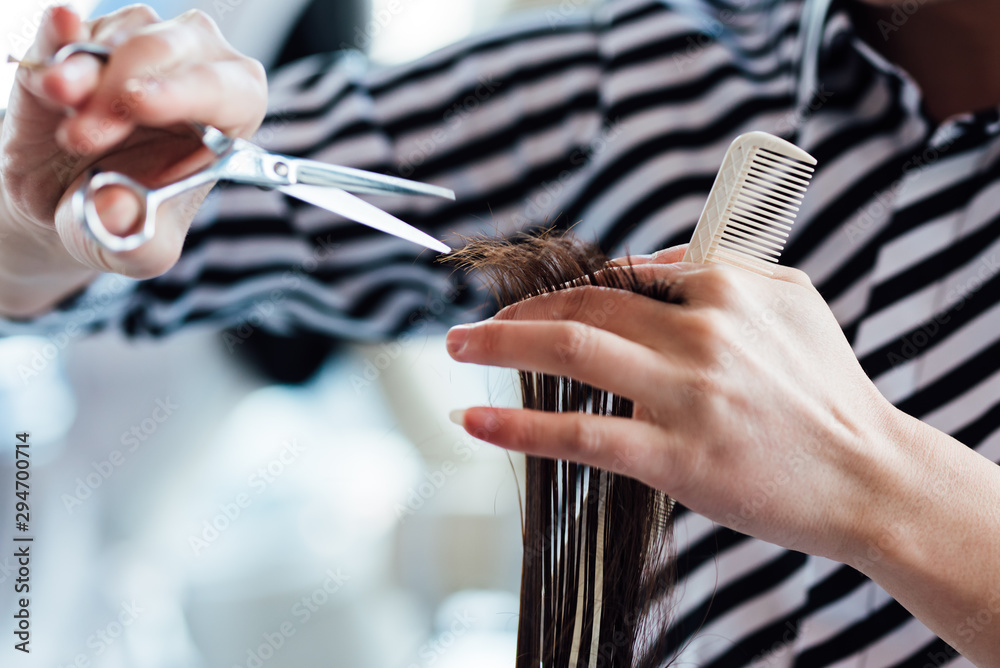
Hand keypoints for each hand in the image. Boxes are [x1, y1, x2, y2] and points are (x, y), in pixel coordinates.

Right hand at [0, 5, 266, 314]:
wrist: (64, 204)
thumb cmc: (123, 217)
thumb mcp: (136, 249)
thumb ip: (136, 236)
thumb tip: (115, 208)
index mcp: (230, 117)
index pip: (231, 87)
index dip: (188, 90)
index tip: (140, 106)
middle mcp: (193, 70)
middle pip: (172, 49)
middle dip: (123, 90)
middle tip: (84, 139)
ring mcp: (139, 47)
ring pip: (123, 35)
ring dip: (86, 77)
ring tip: (66, 131)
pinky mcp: (82, 41)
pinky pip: (72, 28)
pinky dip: (58, 40)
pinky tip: (52, 68)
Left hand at [445, 246, 920, 562]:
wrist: (868, 474)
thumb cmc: (828, 388)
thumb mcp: (792, 297)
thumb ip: (723, 265)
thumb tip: (654, 259)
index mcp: (722, 286)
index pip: (618, 276)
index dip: (560, 288)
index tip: (526, 304)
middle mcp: (698, 331)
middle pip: (582, 304)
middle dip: (514, 310)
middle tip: (469, 324)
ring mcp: (684, 394)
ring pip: (571, 352)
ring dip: (500, 343)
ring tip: (454, 345)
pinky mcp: (675, 456)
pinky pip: (581, 435)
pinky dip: (520, 427)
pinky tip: (474, 422)